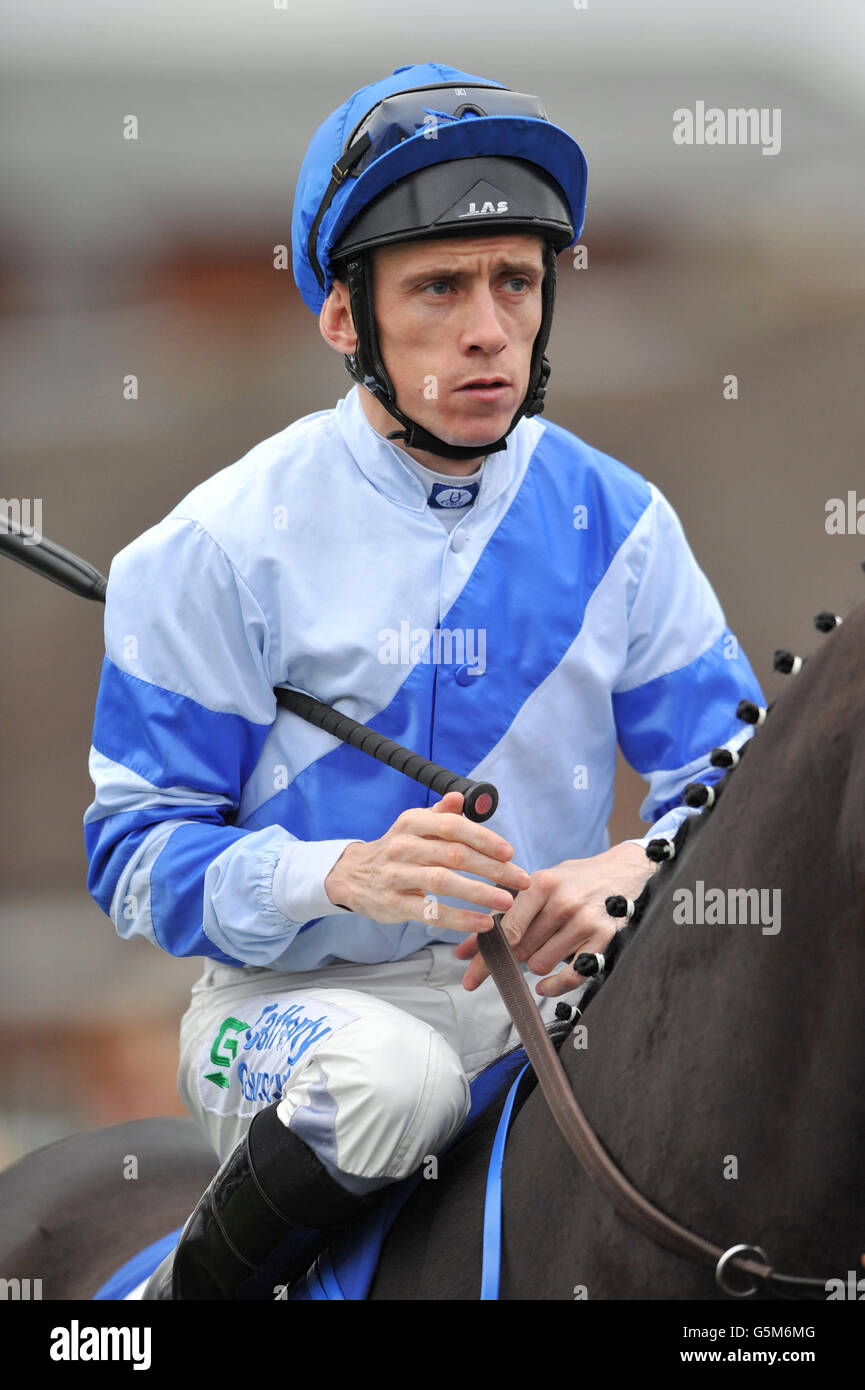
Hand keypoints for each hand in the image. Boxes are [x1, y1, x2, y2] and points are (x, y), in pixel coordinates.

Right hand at [324, 790, 531, 932]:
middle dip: (492, 868)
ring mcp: (396, 875)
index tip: (509, 853)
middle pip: (454, 855)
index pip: (452, 826)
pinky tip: (482, 922)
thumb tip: (461, 797)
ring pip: (443, 882)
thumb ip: (440, 813)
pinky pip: (430, 912)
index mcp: (412, 822)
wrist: (351, 875)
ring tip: (506, 902)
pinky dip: (460, 919)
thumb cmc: (394, 850)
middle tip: (520, 879)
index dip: (483, 838)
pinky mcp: (393, 904)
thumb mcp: (413, 826)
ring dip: (479, 893)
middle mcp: (402, 846)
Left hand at [454, 841, 657, 994]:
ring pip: (542, 964)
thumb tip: (464, 949)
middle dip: (513, 956)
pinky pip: (572, 975)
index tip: (470, 976)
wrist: (626, 870)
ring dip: (537, 964)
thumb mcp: (539, 885)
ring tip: (545, 948)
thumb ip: (503, 914)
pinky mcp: (605, 939)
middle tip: (518, 952)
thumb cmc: (575, 880)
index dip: (485, 956)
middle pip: (522, 949)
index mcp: (542, 884)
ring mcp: (586, 921)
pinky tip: (546, 984)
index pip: (506, 929)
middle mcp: (563, 902)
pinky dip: (555, 986)